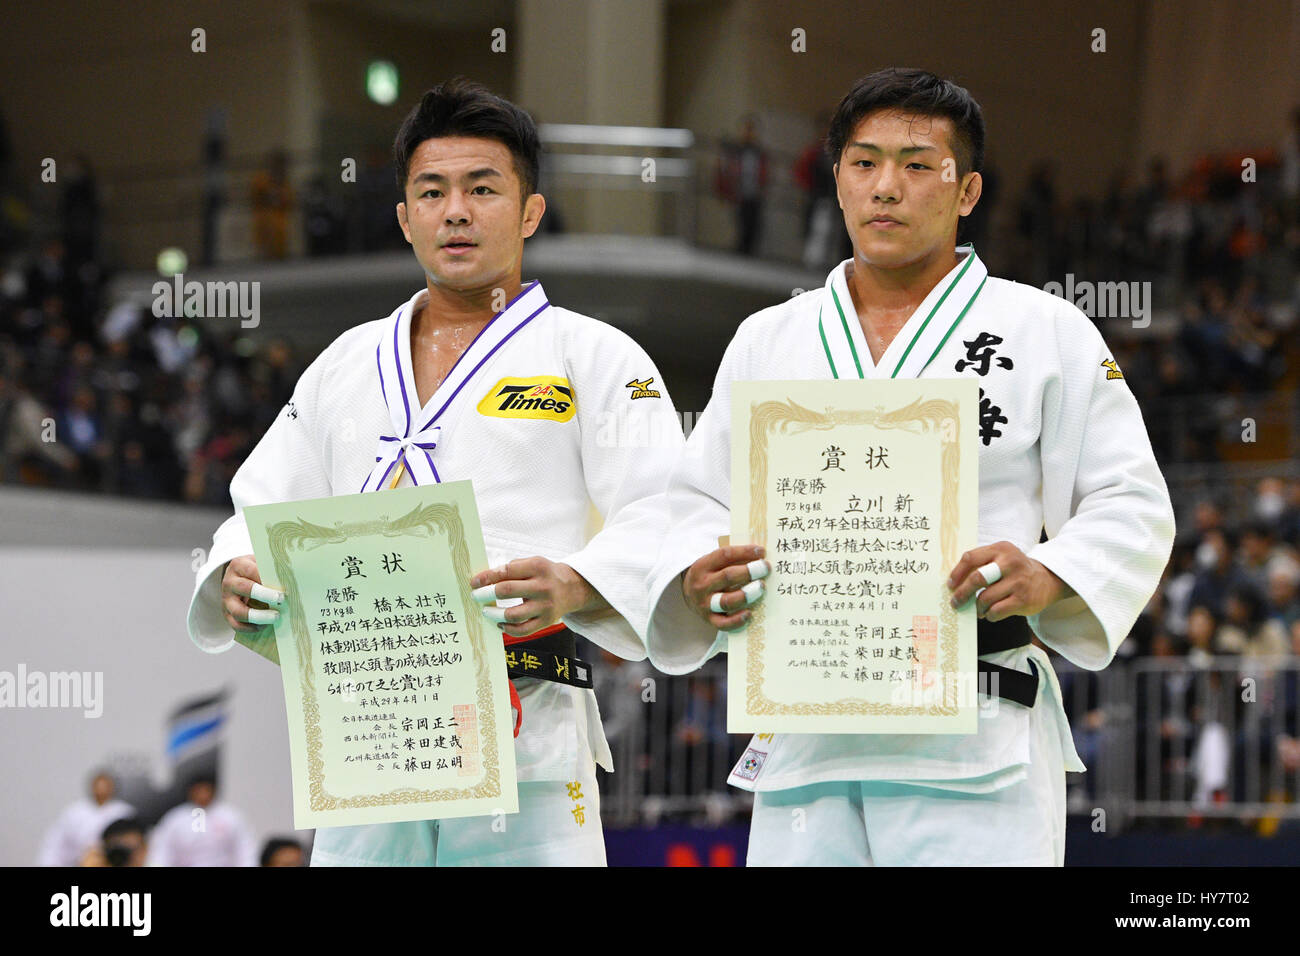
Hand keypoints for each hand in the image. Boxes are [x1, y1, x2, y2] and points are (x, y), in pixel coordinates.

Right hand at [221, 554, 285, 633]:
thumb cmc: (255, 570)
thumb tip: (294, 575)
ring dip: (259, 616)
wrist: (237, 578)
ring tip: (276, 617)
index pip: (251, 570)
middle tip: (281, 600)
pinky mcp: (227, 614)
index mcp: (239, 565)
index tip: (282, 584)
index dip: (266, 578)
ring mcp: (226, 600)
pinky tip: (265, 626)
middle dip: (265, 595)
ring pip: (239, 611)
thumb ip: (272, 568)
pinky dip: (251, 628)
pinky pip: (236, 625)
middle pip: (245, 589)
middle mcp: (230, 582)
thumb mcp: (260, 563)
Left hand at [469, 557, 603, 637]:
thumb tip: (484, 580)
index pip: (506, 571)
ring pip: (513, 615)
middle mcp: (542, 586)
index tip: (474, 583)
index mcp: (537, 567)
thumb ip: (512, 569)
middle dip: (486, 594)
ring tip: (486, 611)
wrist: (572, 588)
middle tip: (476, 596)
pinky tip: (500, 623)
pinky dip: (508, 629)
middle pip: (506, 591)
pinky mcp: (546, 621)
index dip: (486, 577)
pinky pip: (523, 630)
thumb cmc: (545, 574)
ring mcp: (545, 606)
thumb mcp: (532, 563)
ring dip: (494, 614)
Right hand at [682, 544, 767, 631]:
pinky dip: (737, 620)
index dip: (744, 552)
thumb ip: (732, 560)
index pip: (724, 555)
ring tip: (761, 587)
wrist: (689, 595)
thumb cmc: (709, 576)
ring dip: (747, 594)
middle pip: (727, 577)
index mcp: (702, 566)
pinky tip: (750, 613)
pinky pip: (724, 623)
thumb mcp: (713, 563)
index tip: (761, 552)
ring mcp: (705, 604)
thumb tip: (760, 557)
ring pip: (727, 601)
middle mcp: (702, 585)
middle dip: (749, 572)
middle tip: (766, 568)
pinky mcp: (709, 619)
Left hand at [946, 541, 1071, 621]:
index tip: (950, 585)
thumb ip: (981, 562)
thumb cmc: (1015, 570)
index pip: (971, 558)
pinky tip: (989, 613)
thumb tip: (954, 582)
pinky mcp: (1023, 600)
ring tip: (977, 609)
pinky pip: (996, 611)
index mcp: (1001, 549)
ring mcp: (1018, 582)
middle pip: (977, 578)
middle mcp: (1010, 563)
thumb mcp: (1001, 557)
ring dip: (977, 607)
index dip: (957, 573)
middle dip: (962, 593)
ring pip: (985, 598)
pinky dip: (988, 615)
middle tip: (955, 602)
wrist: (1047, 580)